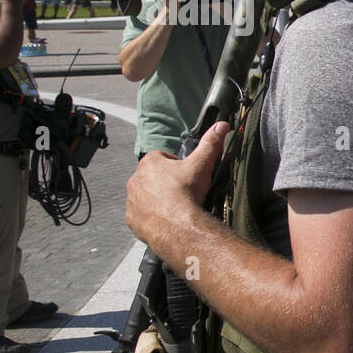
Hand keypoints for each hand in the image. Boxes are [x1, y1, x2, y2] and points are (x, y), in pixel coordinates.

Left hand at [125, 122, 228, 250]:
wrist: (178, 226)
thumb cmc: (187, 192)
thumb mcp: (202, 164)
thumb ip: (210, 143)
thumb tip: (221, 125)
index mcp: (149, 163)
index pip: (161, 157)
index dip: (174, 165)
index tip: (186, 174)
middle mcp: (135, 180)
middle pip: (151, 177)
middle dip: (164, 183)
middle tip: (183, 192)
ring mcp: (132, 201)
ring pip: (144, 196)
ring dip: (157, 199)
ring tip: (176, 207)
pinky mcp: (131, 219)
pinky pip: (140, 215)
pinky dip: (151, 217)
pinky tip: (167, 220)